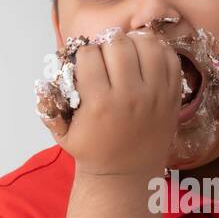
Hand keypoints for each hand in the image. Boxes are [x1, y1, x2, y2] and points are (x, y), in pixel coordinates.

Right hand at [40, 28, 183, 177]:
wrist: (126, 174)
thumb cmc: (94, 151)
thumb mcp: (63, 133)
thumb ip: (49, 105)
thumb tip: (45, 77)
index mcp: (99, 103)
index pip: (89, 54)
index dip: (84, 55)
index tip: (86, 65)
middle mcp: (130, 96)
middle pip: (118, 43)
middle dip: (107, 45)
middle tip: (106, 57)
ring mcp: (156, 94)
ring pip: (146, 43)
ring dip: (133, 43)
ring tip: (127, 53)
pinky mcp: (173, 96)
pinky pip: (170, 57)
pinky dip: (158, 52)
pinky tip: (146, 60)